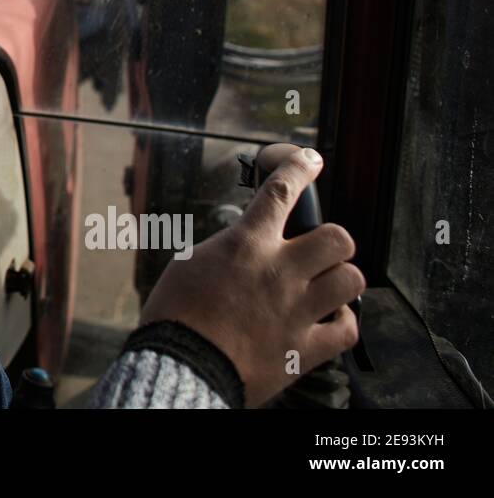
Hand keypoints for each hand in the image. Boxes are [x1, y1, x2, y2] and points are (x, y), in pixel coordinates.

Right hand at [139, 144, 363, 405]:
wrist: (181, 365)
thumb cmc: (176, 316)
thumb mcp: (190, 264)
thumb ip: (227, 250)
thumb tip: (242, 245)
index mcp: (246, 245)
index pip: (281, 192)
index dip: (299, 168)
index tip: (310, 160)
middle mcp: (279, 271)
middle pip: (337, 237)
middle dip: (331, 239)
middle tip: (317, 249)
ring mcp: (297, 309)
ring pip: (351, 279)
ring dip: (340, 279)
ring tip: (325, 285)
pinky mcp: (305, 347)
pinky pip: (348, 328)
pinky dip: (342, 322)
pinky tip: (328, 319)